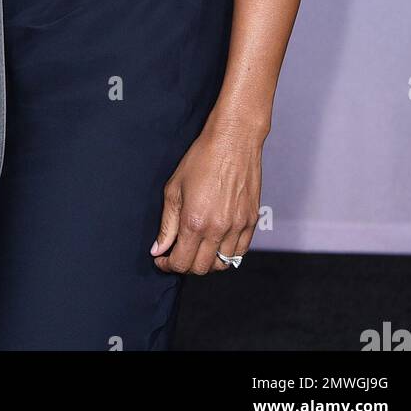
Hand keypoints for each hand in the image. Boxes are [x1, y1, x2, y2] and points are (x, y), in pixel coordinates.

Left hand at [150, 116, 262, 274]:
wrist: (233, 142)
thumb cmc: (201, 159)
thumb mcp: (174, 188)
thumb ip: (167, 223)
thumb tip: (158, 249)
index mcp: (194, 222)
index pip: (180, 262)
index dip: (167, 264)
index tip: (161, 258)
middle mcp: (217, 230)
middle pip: (200, 268)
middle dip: (184, 265)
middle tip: (176, 252)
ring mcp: (237, 228)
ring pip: (222, 264)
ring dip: (206, 263)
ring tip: (196, 248)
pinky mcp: (251, 222)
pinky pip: (240, 253)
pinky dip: (226, 254)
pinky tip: (216, 243)